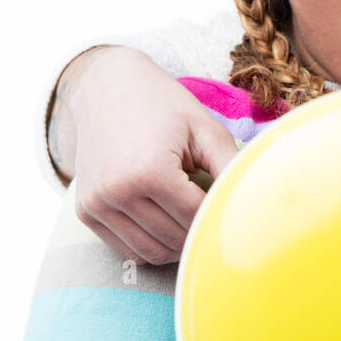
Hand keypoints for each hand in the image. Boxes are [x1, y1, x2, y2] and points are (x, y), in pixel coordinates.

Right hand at [64, 48, 238, 264]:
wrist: (108, 89)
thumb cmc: (163, 106)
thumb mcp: (204, 128)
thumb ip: (229, 165)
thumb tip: (255, 199)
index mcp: (149, 171)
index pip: (195, 217)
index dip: (219, 217)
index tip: (234, 211)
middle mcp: (117, 193)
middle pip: (173, 239)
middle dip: (200, 233)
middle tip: (217, 218)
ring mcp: (96, 205)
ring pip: (150, 252)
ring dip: (177, 246)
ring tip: (194, 223)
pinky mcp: (86, 212)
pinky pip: (126, 248)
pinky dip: (151, 245)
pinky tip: (168, 224)